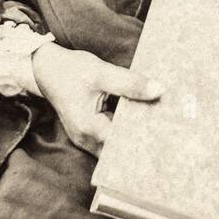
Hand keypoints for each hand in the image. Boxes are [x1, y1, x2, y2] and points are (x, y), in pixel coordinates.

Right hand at [31, 41, 162, 156]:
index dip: (147, 139)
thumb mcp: (101, 72)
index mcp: (89, 128)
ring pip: (117, 145)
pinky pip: (111, 138)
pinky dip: (125, 131)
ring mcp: (86, 139)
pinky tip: (142, 120)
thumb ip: (130, 83)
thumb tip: (159, 90)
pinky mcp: (89, 133)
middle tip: (173, 134)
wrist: (45, 69)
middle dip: (144, 141)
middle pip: (122, 149)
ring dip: (135, 136)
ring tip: (162, 127)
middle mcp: (87, 140)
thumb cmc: (71, 70)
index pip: (125, 142)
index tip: (171, 135)